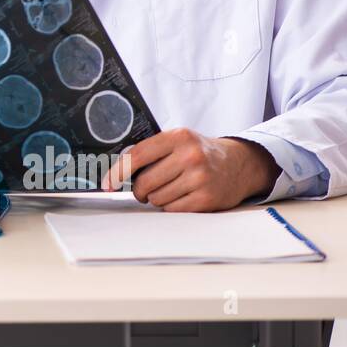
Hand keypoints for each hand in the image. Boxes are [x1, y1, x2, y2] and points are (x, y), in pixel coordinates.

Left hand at [100, 129, 279, 211]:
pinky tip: (180, 196)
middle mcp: (190, 156)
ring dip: (156, 198)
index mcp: (178, 137)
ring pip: (156, 198)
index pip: (136, 156)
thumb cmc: (200, 153)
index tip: (108, 183)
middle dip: (139, 190)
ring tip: (170, 188)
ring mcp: (200, 178)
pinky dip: (170, 207)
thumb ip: (151, 151)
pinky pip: (172, 210)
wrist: (238, 164)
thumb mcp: (178, 141)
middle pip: (144, 182)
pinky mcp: (206, 199)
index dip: (117, 172)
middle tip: (144, 189)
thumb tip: (117, 172)